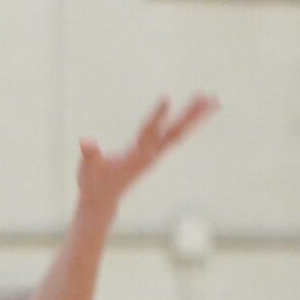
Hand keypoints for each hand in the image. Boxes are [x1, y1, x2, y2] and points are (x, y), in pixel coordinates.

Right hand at [76, 94, 217, 212]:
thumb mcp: (88, 171)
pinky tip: (201, 113)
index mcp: (135, 158)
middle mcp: (150, 156)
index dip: (157, 117)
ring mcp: (155, 155)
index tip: (167, 99)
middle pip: (174, 133)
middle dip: (190, 116)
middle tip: (207, 98)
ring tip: (214, 100)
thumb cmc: (93, 183)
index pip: (148, 134)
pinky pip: (176, 136)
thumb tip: (85, 141)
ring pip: (180, 134)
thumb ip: (89, 156)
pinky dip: (190, 124)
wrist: (103, 201)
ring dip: (197, 117)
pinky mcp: (155, 153)